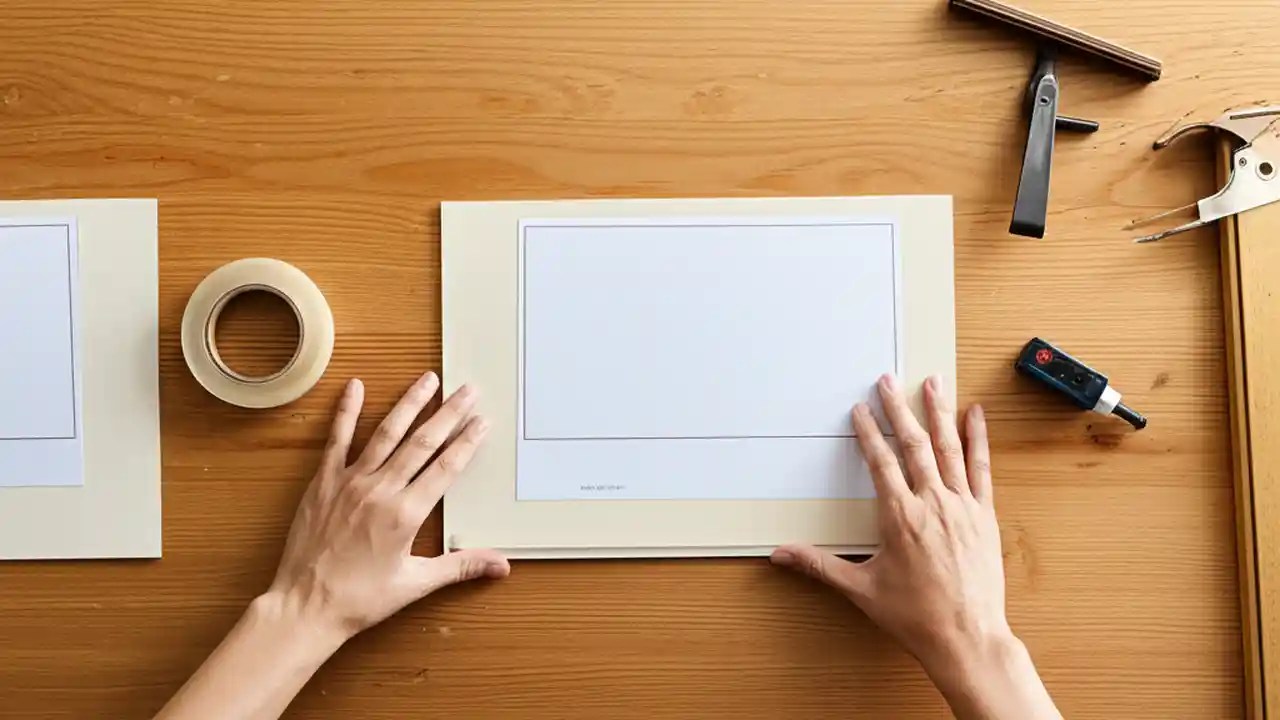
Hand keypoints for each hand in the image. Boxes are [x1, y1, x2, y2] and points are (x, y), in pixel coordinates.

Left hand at [267, 372, 509, 640]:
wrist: (305, 606)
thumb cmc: (359, 600)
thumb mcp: (415, 584)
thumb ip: (460, 567)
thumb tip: (501, 564)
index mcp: (406, 514)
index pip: (445, 468)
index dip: (467, 442)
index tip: (482, 421)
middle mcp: (380, 490)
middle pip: (422, 443)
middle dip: (448, 414)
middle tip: (467, 389)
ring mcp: (350, 482)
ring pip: (386, 433)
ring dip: (410, 404)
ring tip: (428, 380)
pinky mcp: (323, 482)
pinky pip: (337, 440)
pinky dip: (346, 412)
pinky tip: (355, 387)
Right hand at [771, 374, 1058, 719]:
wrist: (968, 639)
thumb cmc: (916, 617)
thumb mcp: (861, 590)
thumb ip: (819, 566)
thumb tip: (780, 555)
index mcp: (900, 518)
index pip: (881, 463)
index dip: (868, 433)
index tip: (860, 410)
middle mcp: (932, 504)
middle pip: (914, 445)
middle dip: (899, 409)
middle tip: (888, 381)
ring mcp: (963, 507)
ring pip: (948, 448)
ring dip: (938, 413)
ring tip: (933, 382)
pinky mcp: (985, 517)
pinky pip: (981, 469)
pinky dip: (978, 440)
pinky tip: (976, 415)